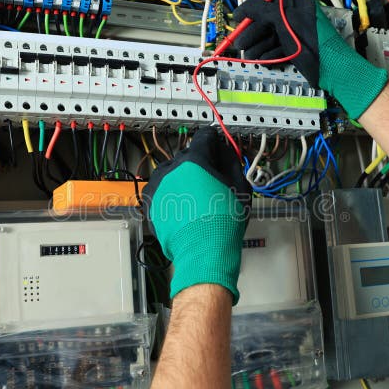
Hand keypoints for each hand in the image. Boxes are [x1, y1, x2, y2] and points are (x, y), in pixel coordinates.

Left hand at [141, 127, 250, 303]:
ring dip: (184, 180)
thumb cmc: (224, 221)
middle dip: (200, 164)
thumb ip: (231, 162)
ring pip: (173, 174)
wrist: (203, 251)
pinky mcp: (149, 204)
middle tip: (212, 182)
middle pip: (188, 156)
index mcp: (193, 160)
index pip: (205, 136)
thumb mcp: (239, 187)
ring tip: (197, 200)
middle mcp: (171, 168)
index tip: (220, 150)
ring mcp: (156, 186)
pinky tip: (185, 210)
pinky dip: (172, 196)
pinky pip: (163, 191)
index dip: (216, 142)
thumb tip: (225, 151)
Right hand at [233, 0, 387, 119]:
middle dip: (252, 32)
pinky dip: (269, 55)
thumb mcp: (284, 20)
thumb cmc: (309, 40)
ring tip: (249, 56)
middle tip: (240, 44)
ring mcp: (296, 33)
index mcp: (297, 2)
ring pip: (271, 36)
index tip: (238, 18)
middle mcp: (296, 15)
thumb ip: (261, 11)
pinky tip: (263, 61)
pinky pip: (278, 49)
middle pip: (267, 19)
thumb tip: (242, 11)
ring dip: (257, 46)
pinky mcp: (297, 49)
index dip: (251, 7)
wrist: (331, 68)